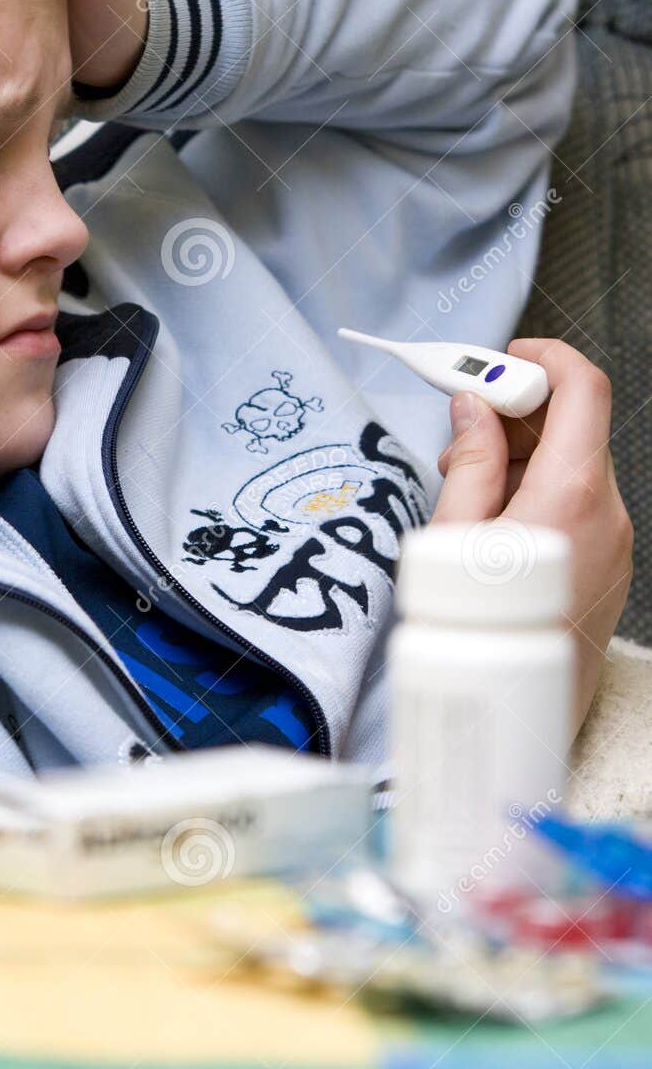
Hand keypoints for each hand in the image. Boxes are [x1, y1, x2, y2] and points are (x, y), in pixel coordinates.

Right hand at [429, 338, 632, 731]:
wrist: (515, 711)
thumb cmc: (477, 631)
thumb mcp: (453, 534)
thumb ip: (470, 459)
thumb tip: (474, 408)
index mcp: (572, 491)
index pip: (584, 387)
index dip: (542, 357)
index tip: (496, 360)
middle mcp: (608, 510)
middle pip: (575, 425)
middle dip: (515, 411)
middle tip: (458, 430)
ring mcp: (615, 540)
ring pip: (574, 463)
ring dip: (521, 454)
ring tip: (464, 483)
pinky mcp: (609, 564)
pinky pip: (579, 502)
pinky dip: (537, 488)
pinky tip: (491, 516)